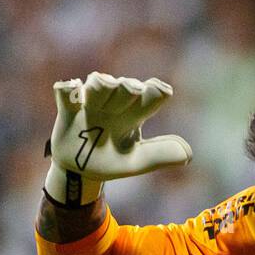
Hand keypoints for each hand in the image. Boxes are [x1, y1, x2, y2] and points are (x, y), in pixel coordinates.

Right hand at [44, 72, 192, 204]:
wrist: (80, 171)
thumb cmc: (112, 161)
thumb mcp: (137, 161)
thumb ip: (160, 155)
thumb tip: (189, 154)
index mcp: (134, 114)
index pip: (150, 95)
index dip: (156, 90)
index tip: (162, 91)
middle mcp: (114, 104)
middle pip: (126, 87)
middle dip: (129, 89)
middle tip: (130, 96)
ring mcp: (91, 105)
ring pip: (99, 83)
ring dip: (103, 84)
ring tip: (102, 88)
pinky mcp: (69, 110)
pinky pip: (66, 94)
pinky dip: (68, 89)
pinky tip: (73, 87)